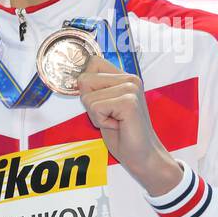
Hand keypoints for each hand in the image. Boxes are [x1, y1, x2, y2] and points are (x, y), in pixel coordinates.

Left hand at [78, 56, 183, 194]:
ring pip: (88, 97)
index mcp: (124, 77)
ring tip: (114, 121)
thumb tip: (76, 77)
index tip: (97, 102)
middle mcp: (130, 79)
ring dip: (95, 115)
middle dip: (89, 103)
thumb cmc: (122, 133)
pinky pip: (95, 108)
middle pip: (84, 80)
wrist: (141, 154)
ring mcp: (131, 89)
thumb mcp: (103, 106)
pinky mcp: (129, 102)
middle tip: (109, 115)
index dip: (86, 84)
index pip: (92, 62)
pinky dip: (100, 121)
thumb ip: (94, 89)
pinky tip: (117, 125)